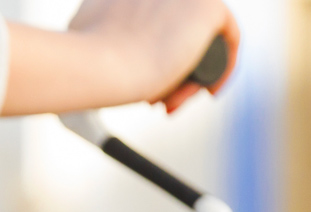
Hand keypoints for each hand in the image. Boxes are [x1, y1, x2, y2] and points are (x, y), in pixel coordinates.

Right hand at [67, 0, 238, 109]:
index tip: (144, 80)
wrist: (99, 66)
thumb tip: (94, 41)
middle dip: (169, 70)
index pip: (152, 23)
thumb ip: (97, 28)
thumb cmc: (85, 63)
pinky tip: (208, 92)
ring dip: (184, 77)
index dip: (149, 54)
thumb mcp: (83, 32)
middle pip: (175, 33)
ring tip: (166, 103)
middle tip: (156, 99)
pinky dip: (222, 67)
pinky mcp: (209, 7)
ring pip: (196, 42)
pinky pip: (227, 38)